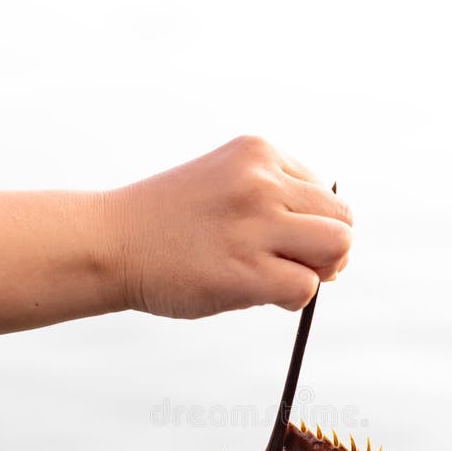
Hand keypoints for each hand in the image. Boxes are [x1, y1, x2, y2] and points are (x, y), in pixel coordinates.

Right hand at [104, 135, 352, 318]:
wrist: (110, 242)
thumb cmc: (169, 222)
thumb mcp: (226, 184)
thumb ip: (277, 201)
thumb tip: (339, 258)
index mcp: (259, 152)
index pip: (325, 194)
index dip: (312, 227)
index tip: (277, 242)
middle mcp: (262, 181)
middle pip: (341, 221)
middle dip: (325, 250)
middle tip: (287, 265)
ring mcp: (254, 224)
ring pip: (336, 249)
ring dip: (315, 271)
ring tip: (272, 276)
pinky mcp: (245, 270)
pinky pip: (306, 288)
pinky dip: (290, 298)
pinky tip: (252, 292)